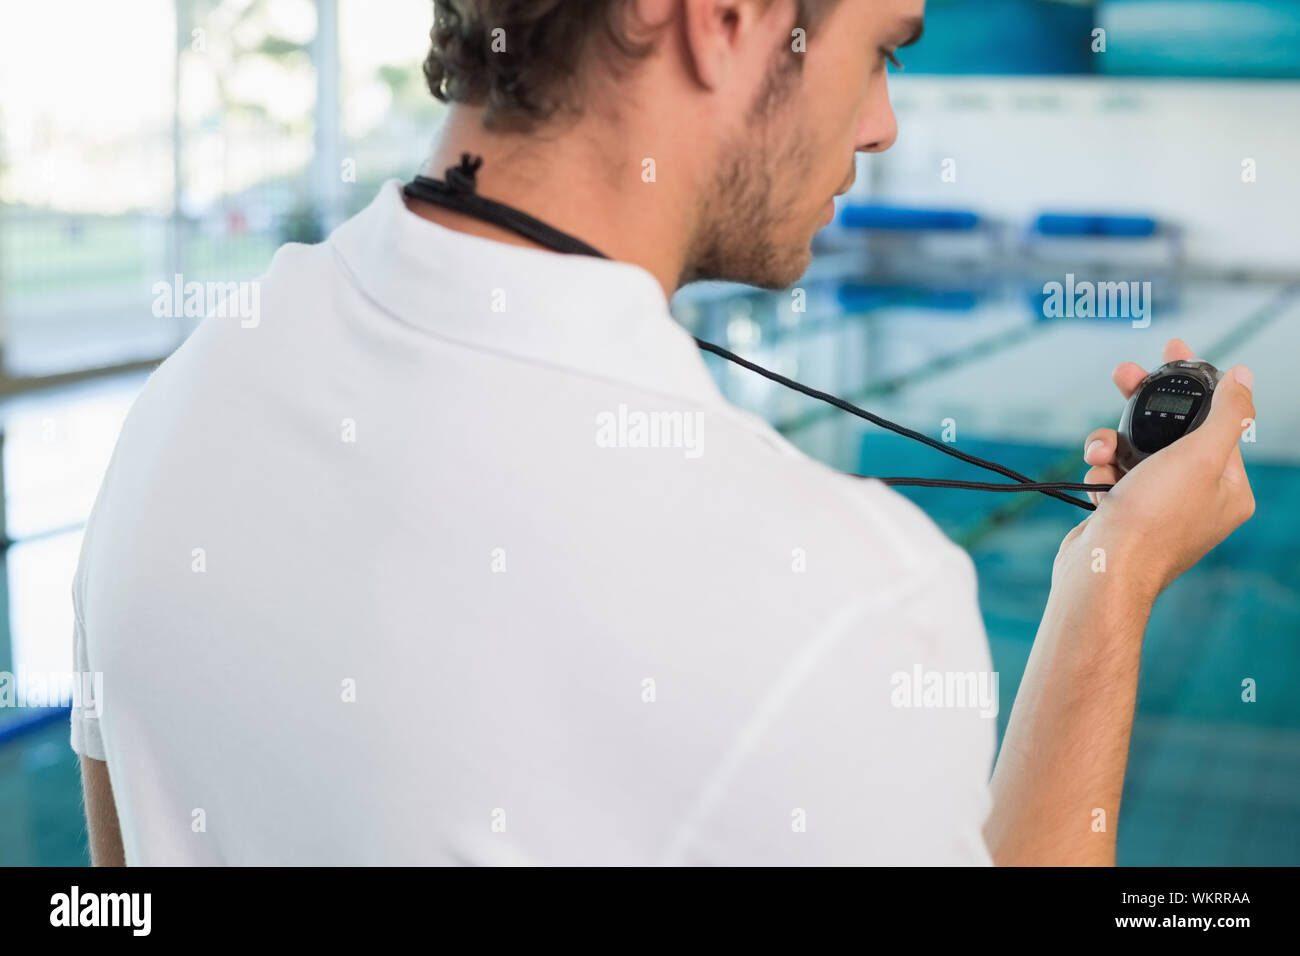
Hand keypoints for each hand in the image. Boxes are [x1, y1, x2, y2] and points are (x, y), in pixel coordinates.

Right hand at [1056, 338, 1255, 599]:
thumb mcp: (1201, 456)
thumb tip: (1245, 376)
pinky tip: (1096, 481)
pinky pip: (1113, 476)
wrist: (1103, 570)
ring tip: (1099, 452)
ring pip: (1136, 452)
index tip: (1173, 349)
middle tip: (1124, 373)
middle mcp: (1198, 498)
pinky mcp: (1125, 514)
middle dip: (1143, 404)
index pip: (1217, 420)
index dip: (1194, 382)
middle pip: (1173, 432)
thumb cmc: (1154, 519)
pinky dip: (1101, 472)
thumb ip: (1227, 413)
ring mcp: (1159, 508)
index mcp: (1229, 487)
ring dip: (1112, 443)